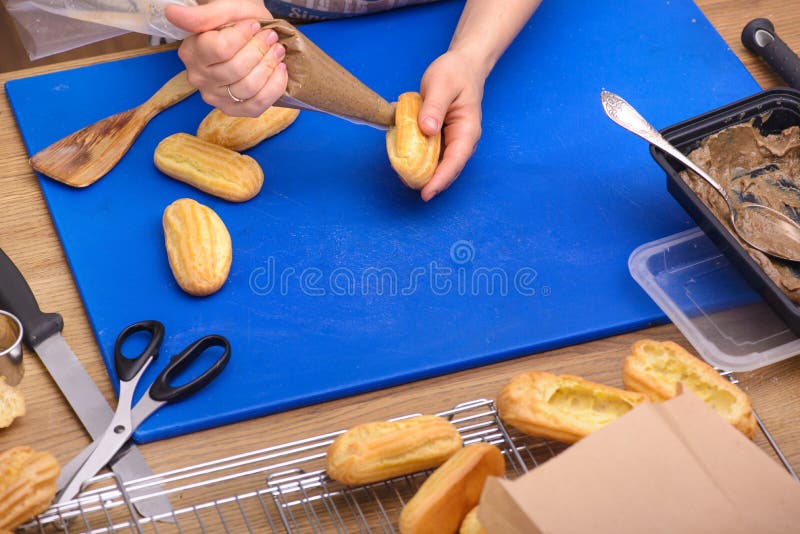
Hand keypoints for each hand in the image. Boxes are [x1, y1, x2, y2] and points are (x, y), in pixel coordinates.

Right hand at [165, 0, 287, 116]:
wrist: (249, 34)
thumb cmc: (235, 20)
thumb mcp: (222, 10)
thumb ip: (201, 16)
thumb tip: (171, 12)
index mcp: (192, 52)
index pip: (221, 50)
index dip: (243, 36)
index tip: (254, 25)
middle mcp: (198, 78)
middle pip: (237, 69)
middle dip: (260, 50)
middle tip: (271, 37)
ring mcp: (215, 97)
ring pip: (248, 88)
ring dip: (269, 67)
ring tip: (278, 51)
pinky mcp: (233, 109)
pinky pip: (256, 106)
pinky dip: (274, 88)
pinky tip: (280, 71)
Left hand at [417, 50, 485, 201]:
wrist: (463, 65)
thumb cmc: (455, 73)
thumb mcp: (442, 85)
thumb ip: (434, 107)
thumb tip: (427, 129)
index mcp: (467, 130)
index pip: (455, 162)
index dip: (440, 179)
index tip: (426, 193)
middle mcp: (462, 141)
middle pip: (447, 169)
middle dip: (429, 181)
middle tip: (407, 185)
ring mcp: (453, 141)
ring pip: (439, 165)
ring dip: (423, 173)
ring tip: (403, 177)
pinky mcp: (442, 138)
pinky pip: (431, 154)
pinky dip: (419, 160)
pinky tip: (404, 161)